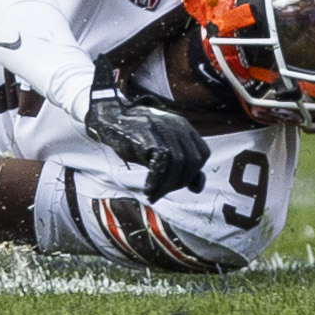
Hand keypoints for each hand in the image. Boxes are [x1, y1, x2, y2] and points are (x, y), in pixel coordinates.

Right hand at [84, 88, 209, 200]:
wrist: (111, 120)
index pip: (203, 154)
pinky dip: (156, 180)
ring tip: (154, 194)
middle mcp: (177, 126)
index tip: (176, 184)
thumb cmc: (138, 137)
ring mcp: (162, 129)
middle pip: (191, 161)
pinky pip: (160, 163)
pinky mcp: (147, 136)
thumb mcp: (164, 149)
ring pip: (177, 163)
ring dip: (166, 185)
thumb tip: (198, 188)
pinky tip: (148, 189)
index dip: (193, 173)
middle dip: (179, 182)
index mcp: (184, 127)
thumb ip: (183, 165)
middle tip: (162, 192)